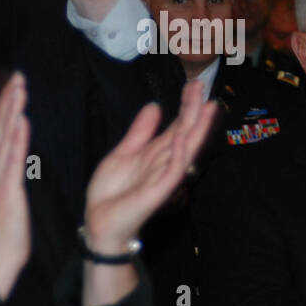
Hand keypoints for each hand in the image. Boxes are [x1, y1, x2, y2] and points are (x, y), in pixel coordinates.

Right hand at [0, 73, 30, 299]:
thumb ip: (0, 179)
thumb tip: (8, 162)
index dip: (3, 111)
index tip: (13, 89)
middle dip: (7, 102)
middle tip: (18, 77)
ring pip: (3, 138)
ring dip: (11, 112)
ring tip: (20, 88)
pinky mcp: (6, 192)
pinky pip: (12, 161)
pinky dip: (16, 139)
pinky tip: (21, 121)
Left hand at [83, 80, 216, 253]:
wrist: (99, 221)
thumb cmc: (112, 192)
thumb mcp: (123, 153)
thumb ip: (140, 132)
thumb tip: (155, 106)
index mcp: (157, 152)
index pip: (178, 125)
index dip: (186, 105)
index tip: (195, 85)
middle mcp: (165, 161)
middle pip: (186, 131)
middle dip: (194, 109)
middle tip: (202, 85)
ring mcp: (165, 175)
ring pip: (187, 147)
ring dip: (197, 127)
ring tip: (206, 106)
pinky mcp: (159, 190)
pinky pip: (173, 170)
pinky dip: (179, 154)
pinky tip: (181, 136)